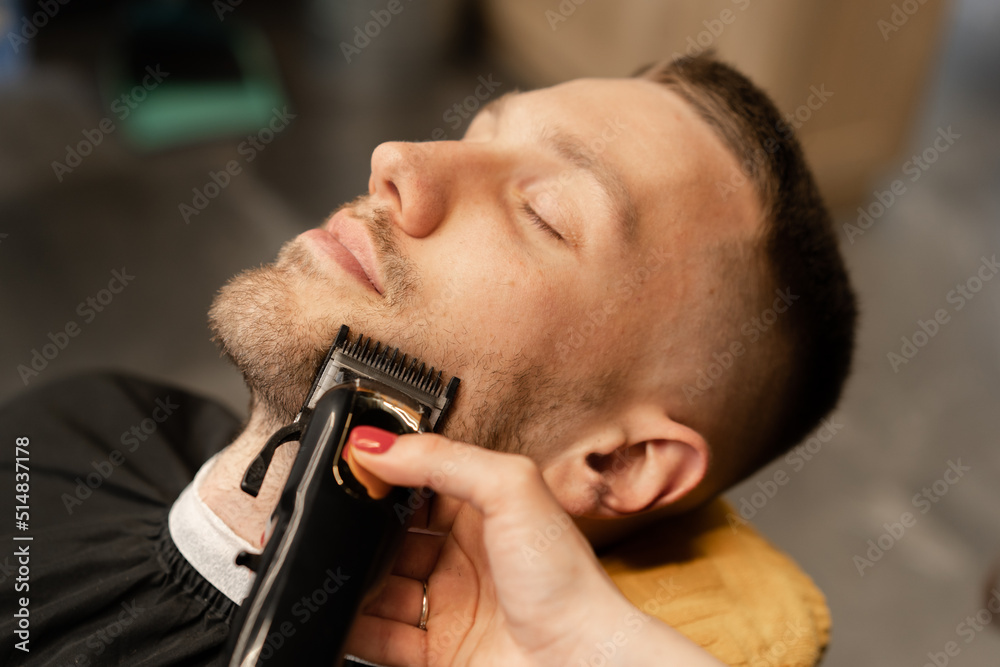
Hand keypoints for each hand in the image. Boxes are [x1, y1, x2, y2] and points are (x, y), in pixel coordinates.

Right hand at [344, 431, 724, 666]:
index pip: (420, 485)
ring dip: (354, 581)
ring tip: (332, 570)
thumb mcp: (512, 490)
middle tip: (332, 523)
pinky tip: (343, 614)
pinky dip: (355, 628)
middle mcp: (465, 559)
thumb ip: (444, 458)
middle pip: (393, 540)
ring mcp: (450, 607)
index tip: (351, 468)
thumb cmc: (568, 582)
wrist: (582, 662)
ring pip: (380, 589)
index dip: (385, 477)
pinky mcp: (437, 653)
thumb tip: (379, 444)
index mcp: (486, 512)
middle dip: (361, 534)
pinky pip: (380, 637)